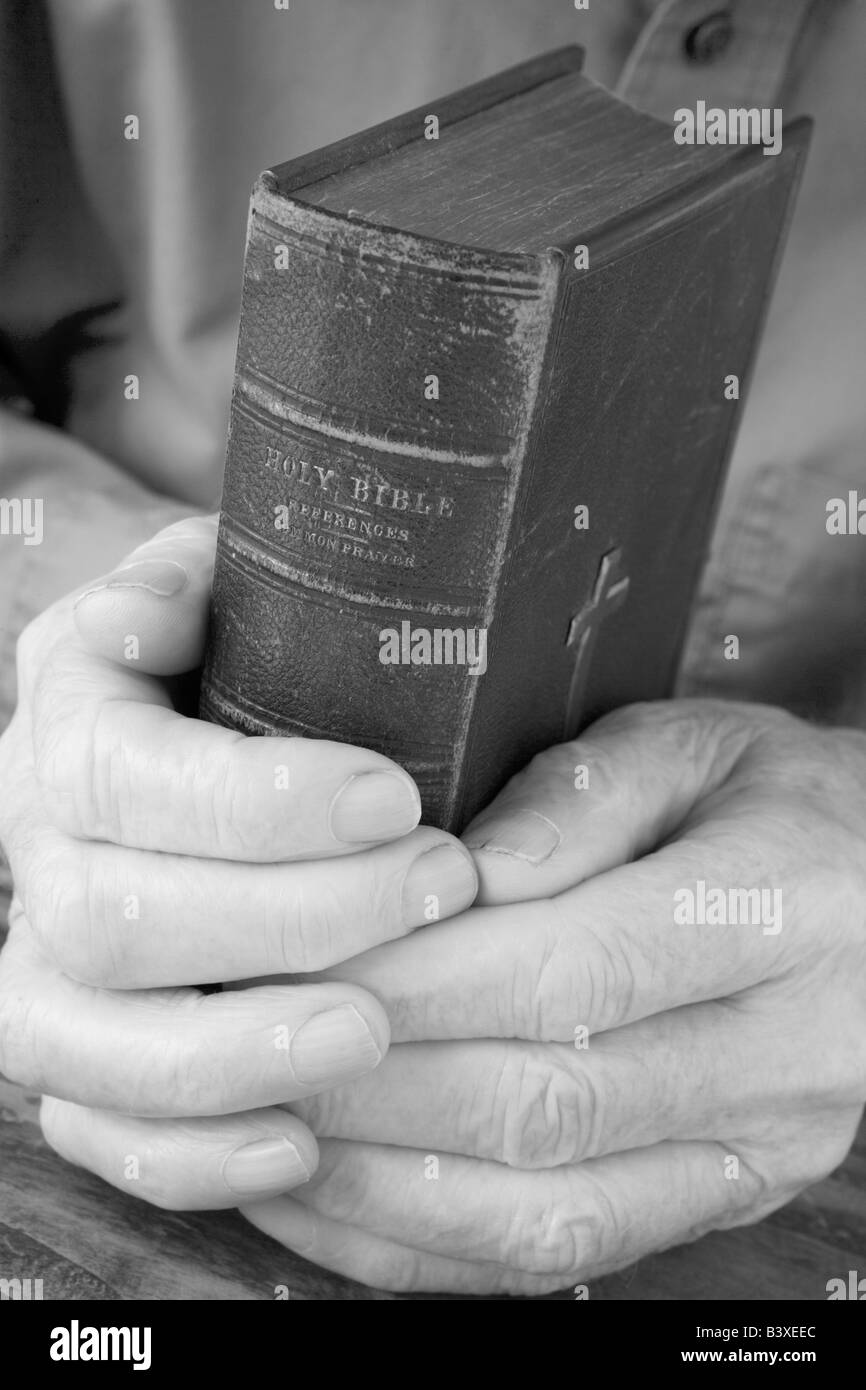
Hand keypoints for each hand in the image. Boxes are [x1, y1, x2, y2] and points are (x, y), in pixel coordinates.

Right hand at [0, 515, 476, 1209]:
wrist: (180, 723)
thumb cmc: (231, 654)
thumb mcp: (217, 588)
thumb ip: (197, 580)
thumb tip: (177, 602)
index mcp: (67, 722)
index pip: (125, 776)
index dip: (257, 803)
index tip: (396, 800)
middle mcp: (31, 848)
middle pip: (113, 917)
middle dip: (288, 920)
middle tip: (439, 892)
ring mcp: (42, 961)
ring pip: (88, 1039)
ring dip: (235, 1051)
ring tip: (376, 1032)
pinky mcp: (73, 1051)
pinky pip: (98, 1128)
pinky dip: (191, 1154)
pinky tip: (301, 1144)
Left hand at [240, 701, 865, 1294]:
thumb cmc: (773, 801)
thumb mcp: (695, 743)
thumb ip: (582, 795)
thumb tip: (466, 874)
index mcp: (786, 911)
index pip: (577, 969)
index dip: (423, 981)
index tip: (307, 964)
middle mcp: (787, 1053)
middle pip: (551, 1103)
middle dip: (378, 1085)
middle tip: (255, 1047)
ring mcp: (761, 1148)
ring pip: (552, 1212)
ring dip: (387, 1189)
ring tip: (272, 1133)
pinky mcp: (722, 1198)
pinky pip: (565, 1257)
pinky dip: (433, 1248)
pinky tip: (340, 1201)